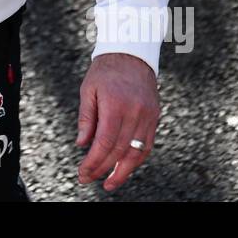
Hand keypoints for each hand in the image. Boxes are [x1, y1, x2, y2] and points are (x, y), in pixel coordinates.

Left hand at [76, 52, 159, 192]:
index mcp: (115, 104)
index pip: (105, 142)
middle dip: (104, 169)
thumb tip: (82, 145)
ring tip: (109, 183)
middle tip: (89, 179)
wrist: (132, 53)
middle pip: (120, 150)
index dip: (94, 162)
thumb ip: (86, 119)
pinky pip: (147, 144)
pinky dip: (136, 159)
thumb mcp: (88, 90)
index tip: (83, 173)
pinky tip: (124, 168)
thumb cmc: (105, 71)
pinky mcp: (155, 117)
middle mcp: (135, 112)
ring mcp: (148, 116)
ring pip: (137, 152)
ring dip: (123, 171)